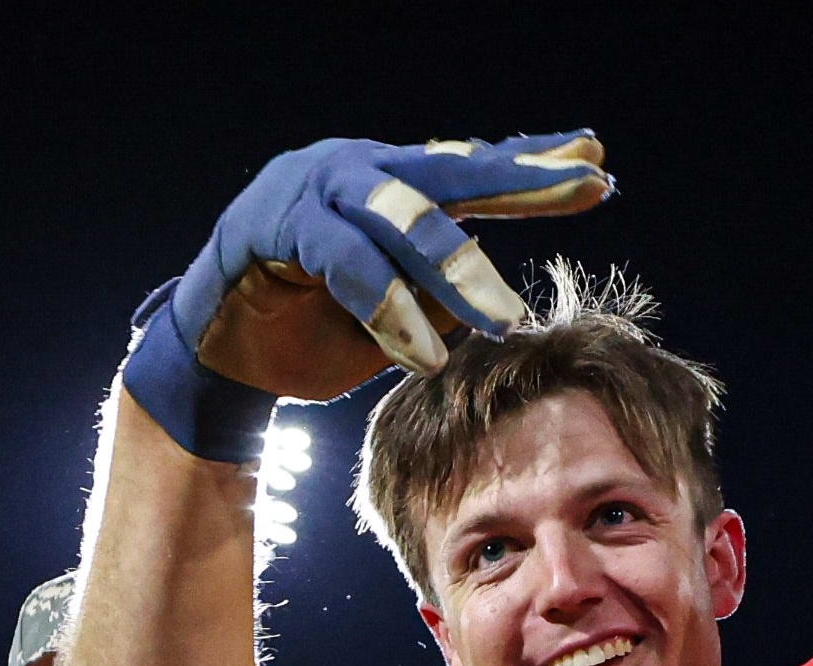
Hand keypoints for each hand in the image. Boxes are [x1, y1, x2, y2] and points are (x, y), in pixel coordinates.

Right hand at [124, 132, 612, 454]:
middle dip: (522, 180)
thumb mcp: (395, 315)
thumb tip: (495, 297)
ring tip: (507, 320)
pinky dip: (390, 311)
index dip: (530, 164)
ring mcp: (311, 188)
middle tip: (588, 187)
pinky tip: (424, 355)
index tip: (597, 161)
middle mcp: (354, 169)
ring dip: (460, 270)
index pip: (469, 166)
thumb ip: (440, 296)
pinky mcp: (273, 225)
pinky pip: (348, 263)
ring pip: (402, 218)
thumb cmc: (308, 334)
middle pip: (450, 169)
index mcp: (386, 182)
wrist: (215, 357)